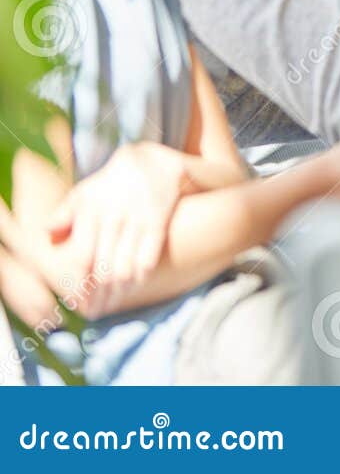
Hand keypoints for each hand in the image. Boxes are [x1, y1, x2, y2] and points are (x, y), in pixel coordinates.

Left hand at [46, 142, 191, 297]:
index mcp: (90, 211)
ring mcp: (137, 219)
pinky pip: (149, 258)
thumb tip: (46, 236)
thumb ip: (64, 215)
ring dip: (118, 292)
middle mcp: (113, 216)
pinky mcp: (159, 221)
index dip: (79, 286)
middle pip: (104, 269)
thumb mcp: (83, 193)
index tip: (77, 304)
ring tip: (112, 304)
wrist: (152, 161)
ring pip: (126, 268)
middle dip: (99, 297)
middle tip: (95, 313)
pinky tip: (133, 286)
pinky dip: (140, 278)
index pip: (81, 259)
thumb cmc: (110, 183)